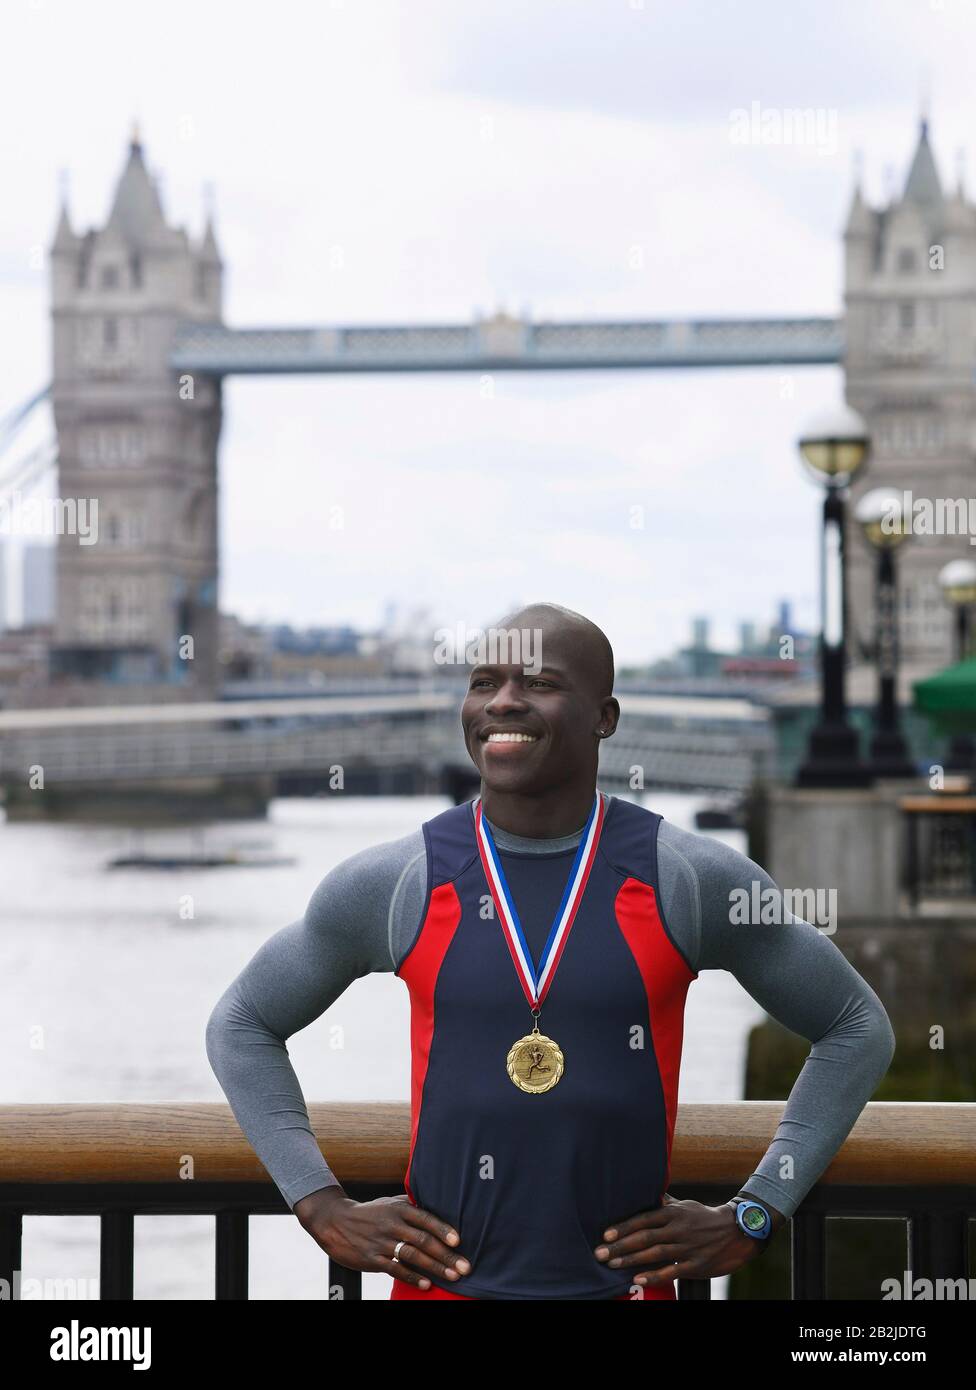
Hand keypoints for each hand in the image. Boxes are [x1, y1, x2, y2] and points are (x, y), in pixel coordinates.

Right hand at [294, 1186, 471, 1289]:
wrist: (335, 1223)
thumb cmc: (369, 1213)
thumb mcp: (388, 1202)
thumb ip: (411, 1203)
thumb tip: (436, 1202)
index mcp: (399, 1209)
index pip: (425, 1218)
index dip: (442, 1229)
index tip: (458, 1241)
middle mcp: (392, 1224)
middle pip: (423, 1240)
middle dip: (446, 1255)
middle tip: (465, 1266)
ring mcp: (382, 1242)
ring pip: (413, 1256)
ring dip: (435, 1267)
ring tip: (452, 1276)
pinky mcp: (373, 1259)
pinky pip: (396, 1269)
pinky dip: (412, 1277)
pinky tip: (426, 1284)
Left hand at [594, 1192, 773, 1289]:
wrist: (737, 1232)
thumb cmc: (705, 1217)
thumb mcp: (685, 1205)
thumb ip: (664, 1203)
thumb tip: (645, 1193)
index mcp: (673, 1213)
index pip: (643, 1219)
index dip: (624, 1227)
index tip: (606, 1235)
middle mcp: (678, 1229)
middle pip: (645, 1238)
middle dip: (620, 1246)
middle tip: (600, 1253)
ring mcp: (687, 1247)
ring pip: (654, 1254)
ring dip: (631, 1260)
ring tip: (612, 1264)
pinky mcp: (695, 1265)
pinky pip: (671, 1271)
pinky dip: (654, 1275)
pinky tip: (638, 1278)